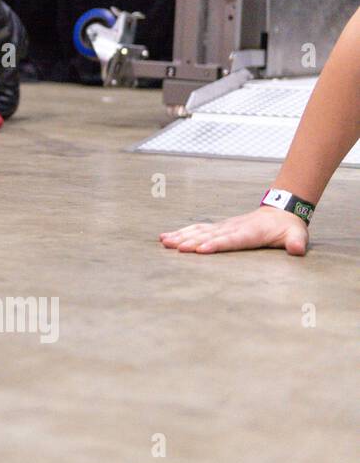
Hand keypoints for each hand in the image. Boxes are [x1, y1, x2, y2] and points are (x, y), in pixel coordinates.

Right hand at [159, 205, 308, 255]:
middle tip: (175, 247)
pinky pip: (198, 229)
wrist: (281, 211)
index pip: (231, 239)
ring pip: (199, 231)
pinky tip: (168, 236)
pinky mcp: (219, 227)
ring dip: (182, 236)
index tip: (200, 249)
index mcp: (250, 232)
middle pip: (209, 235)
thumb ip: (296, 243)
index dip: (216, 244)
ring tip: (165, 241)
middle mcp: (233, 228)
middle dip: (192, 241)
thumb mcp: (298, 235)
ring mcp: (224, 226)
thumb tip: (297, 250)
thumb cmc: (288, 228)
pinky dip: (182, 232)